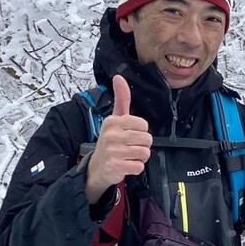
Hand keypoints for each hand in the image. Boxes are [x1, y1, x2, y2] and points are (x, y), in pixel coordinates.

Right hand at [84, 75, 151, 202]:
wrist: (97, 167)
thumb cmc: (110, 141)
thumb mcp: (115, 119)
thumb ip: (121, 99)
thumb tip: (119, 77)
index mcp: (113, 121)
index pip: (143, 125)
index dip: (141, 131)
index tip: (130, 135)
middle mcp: (111, 135)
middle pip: (147, 139)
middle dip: (142, 145)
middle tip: (130, 147)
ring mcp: (112, 151)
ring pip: (144, 153)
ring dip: (140, 157)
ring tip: (128, 156)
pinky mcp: (115, 167)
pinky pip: (139, 166)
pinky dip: (135, 168)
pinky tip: (126, 165)